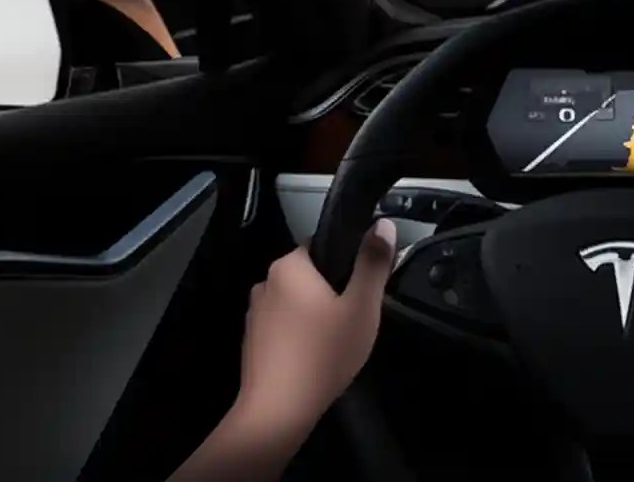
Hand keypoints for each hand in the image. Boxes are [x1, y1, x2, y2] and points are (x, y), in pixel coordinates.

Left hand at [236, 219, 396, 428]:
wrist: (278, 410)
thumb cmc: (323, 353)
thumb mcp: (362, 307)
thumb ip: (373, 263)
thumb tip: (382, 225)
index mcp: (289, 265)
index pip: (322, 246)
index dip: (347, 263)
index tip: (363, 288)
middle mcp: (265, 282)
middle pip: (309, 275)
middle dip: (332, 291)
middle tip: (356, 317)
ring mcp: (254, 313)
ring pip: (295, 302)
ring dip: (314, 314)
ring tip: (337, 340)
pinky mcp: (251, 340)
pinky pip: (282, 325)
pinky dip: (298, 334)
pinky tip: (314, 356)